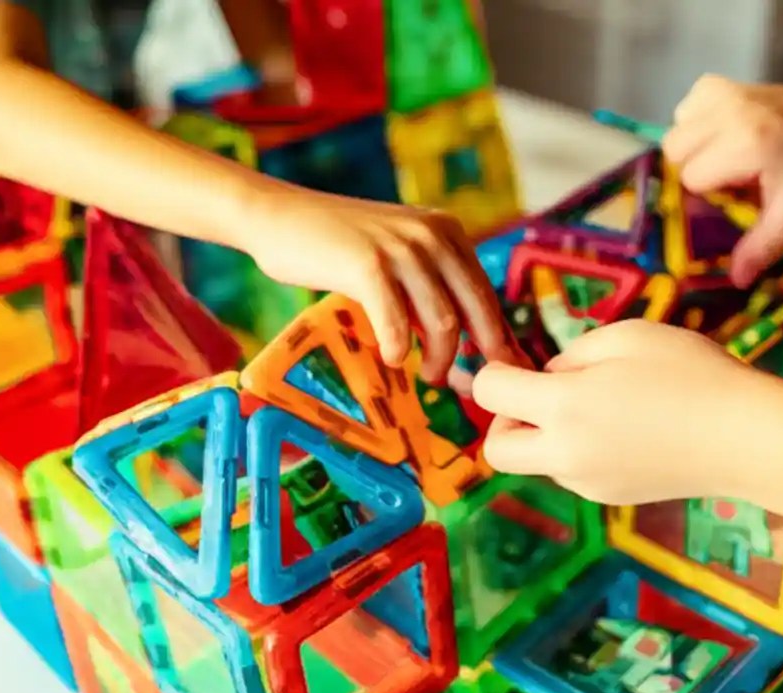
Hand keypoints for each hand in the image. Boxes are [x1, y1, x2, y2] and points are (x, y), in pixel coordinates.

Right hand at [246, 188, 514, 381]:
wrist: (278, 216)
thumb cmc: (337, 247)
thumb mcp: (397, 258)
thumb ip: (430, 286)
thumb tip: (468, 339)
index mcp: (447, 230)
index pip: (486, 292)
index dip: (499, 336)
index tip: (504, 370)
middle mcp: (432, 234)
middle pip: (476, 308)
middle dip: (479, 354)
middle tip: (468, 385)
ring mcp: (401, 247)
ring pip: (443, 320)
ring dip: (440, 358)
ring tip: (429, 375)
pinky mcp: (368, 264)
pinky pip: (397, 321)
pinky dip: (398, 347)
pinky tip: (393, 359)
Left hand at [471, 320, 782, 504]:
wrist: (748, 438)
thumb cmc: (692, 373)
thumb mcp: (626, 337)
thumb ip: (571, 355)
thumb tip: (549, 377)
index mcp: (563, 407)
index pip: (488, 392)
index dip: (495, 371)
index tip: (520, 361)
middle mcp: (565, 454)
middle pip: (495, 449)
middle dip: (505, 421)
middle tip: (542, 398)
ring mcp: (587, 483)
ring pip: (536, 463)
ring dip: (546, 436)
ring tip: (599, 408)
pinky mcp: (610, 497)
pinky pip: (571, 472)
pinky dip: (578, 451)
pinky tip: (623, 430)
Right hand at [663, 75, 782, 286]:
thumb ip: (762, 245)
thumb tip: (737, 281)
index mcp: (748, 143)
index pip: (692, 178)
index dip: (708, 194)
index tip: (735, 196)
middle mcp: (731, 112)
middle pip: (674, 150)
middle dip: (693, 170)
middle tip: (730, 179)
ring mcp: (726, 92)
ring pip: (675, 128)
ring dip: (692, 147)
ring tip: (727, 156)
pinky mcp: (724, 82)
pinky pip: (687, 107)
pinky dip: (696, 122)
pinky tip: (722, 134)